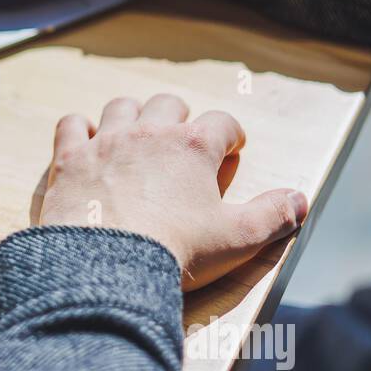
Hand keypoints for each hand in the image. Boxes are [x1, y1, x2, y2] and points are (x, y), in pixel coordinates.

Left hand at [35, 94, 309, 290]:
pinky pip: (72, 124)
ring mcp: (107, 142)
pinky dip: (79, 129)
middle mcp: (150, 133)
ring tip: (137, 135)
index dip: (231, 135)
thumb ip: (274, 216)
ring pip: (122, 107)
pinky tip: (85, 141)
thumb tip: (301, 200)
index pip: (222, 123)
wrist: (107, 266)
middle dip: (180, 118)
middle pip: (169, 104)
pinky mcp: (70, 159)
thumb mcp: (238, 239)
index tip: (232, 148)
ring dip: (132, 115)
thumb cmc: (175, 252)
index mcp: (195, 147)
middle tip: (183, 141)